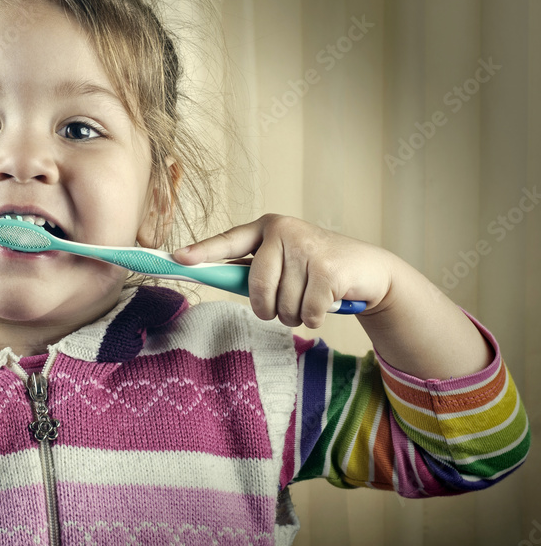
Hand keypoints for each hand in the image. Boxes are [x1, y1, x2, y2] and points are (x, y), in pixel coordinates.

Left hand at [172, 214, 396, 327]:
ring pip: (282, 305)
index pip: (229, 241)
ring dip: (295, 314)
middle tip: (284, 303)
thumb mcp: (282, 262)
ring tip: (310, 297)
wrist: (368, 269)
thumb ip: (250, 269)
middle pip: (256, 289)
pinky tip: (327, 301)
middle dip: (268, 308)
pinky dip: (315, 317)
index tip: (178, 258)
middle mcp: (284, 231)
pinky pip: (307, 313)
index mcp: (267, 228)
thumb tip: (208, 274)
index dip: (203, 252)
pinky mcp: (329, 269)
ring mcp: (308, 248)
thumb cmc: (314, 267)